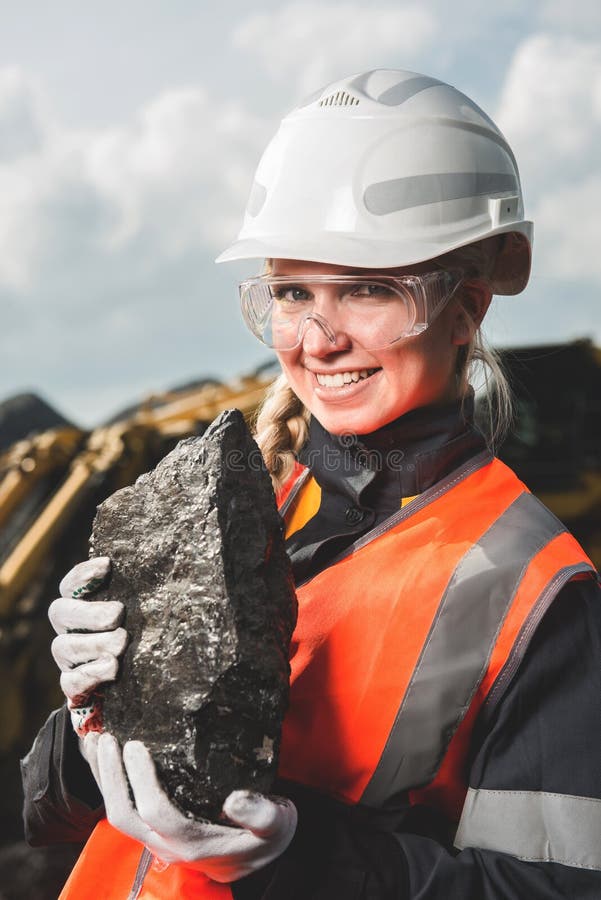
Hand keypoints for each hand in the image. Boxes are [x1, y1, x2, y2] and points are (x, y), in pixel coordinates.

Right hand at [48, 557, 126, 734]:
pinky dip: (91, 674)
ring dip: (94, 643)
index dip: (84, 574)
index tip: (107, 566)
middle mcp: (68, 629)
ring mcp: (68, 658)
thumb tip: (161, 561)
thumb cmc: (140, 634)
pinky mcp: (73, 685)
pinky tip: (112, 668)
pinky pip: (71, 681)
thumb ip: (139, 591)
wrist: (134, 685)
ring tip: (121, 643)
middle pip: (61, 613)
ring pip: (64, 647)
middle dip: (90, 613)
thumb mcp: (140, 611)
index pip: (71, 584)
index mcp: (80, 604)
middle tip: (118, 614)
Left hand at [82, 732, 297, 882]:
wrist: (254, 858)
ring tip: (95, 740)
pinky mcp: (153, 829)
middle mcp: (168, 844)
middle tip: (106, 737)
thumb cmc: (265, 837)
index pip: (158, 812)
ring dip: (104, 778)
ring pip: (118, 814)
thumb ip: (262, 814)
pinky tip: (105, 755)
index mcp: (195, 843)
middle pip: (126, 815)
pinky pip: (124, 807)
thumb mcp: (277, 824)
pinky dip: (110, 781)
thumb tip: (235, 799)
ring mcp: (157, 839)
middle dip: (111, 776)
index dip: (142, 780)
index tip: (136, 745)